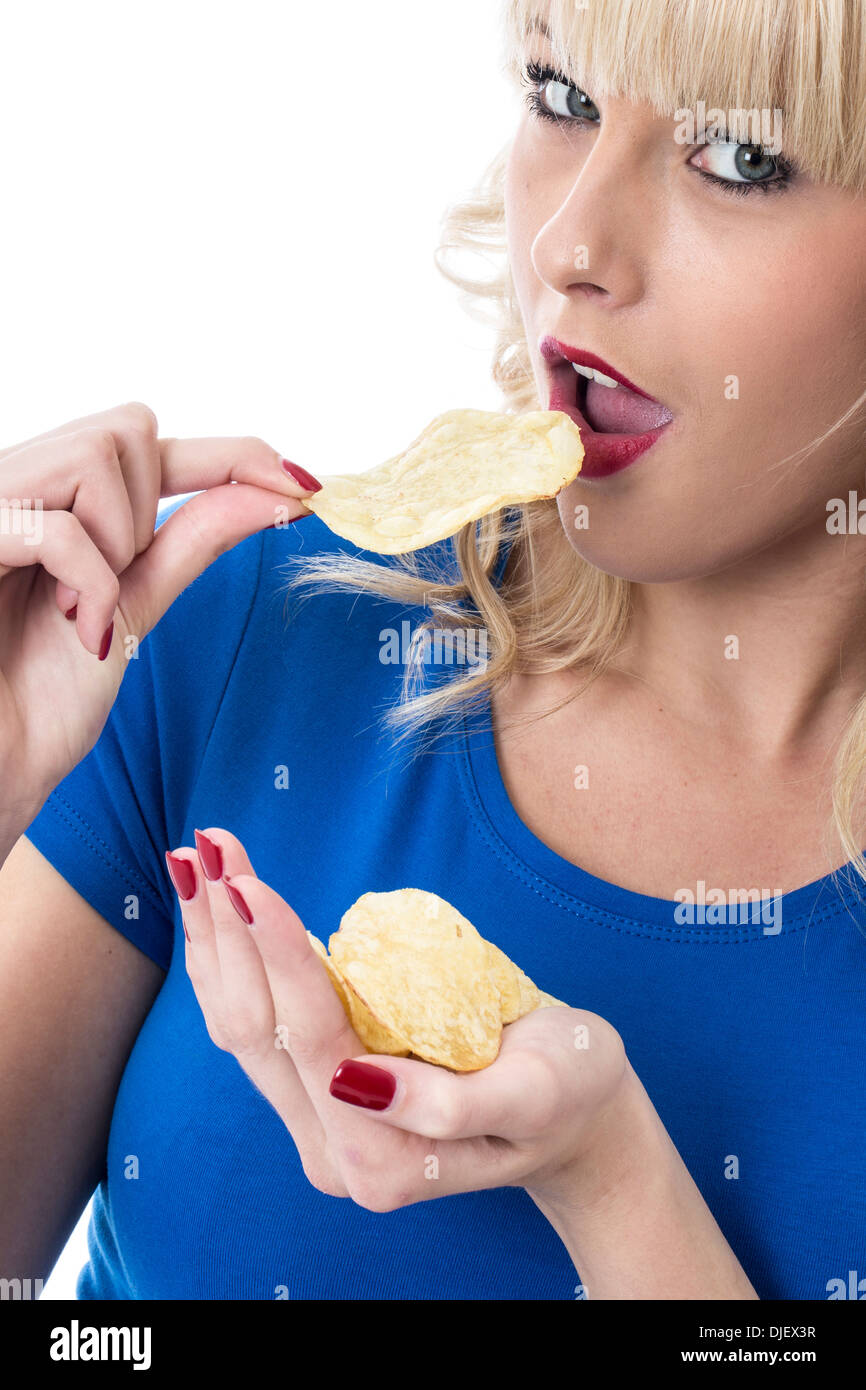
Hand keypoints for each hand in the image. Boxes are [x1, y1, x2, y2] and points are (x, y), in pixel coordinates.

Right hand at [0, 401, 315, 835]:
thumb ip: (191, 541)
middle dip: (149, 508)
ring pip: (96, 450)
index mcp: (51, 497)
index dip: (232, 454)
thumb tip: (274, 491)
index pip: (149, 443)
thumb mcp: (133, 607)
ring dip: (116, 541)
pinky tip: (74, 627)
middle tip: (114, 586)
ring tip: (80, 608)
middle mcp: (16, 485)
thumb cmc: (36, 702)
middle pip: (127, 426)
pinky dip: (90, 581)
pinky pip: (59, 524)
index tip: (302, 485)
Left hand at [170, 827, 630, 1213]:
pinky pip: (254, 1024)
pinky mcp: (315, 1096)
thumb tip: (349, 1080)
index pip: (312, 1040)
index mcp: (384, 1161)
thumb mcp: (536, 1094)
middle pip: (256, 1032)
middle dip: (227, 935)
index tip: (248, 885)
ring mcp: (319, 1127)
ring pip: (239, 1026)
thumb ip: (450, 1105)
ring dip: (214, 940)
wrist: (575, 1119)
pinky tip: (212, 906)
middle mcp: (335, 1154)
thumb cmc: (570, 1092)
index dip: (277, 958)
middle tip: (209, 848)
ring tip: (195, 859)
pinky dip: (228, 959)